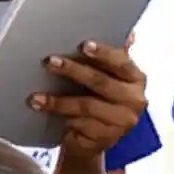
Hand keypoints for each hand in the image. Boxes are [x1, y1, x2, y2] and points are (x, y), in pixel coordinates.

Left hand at [30, 37, 147, 159]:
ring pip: (87, 106)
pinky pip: (80, 124)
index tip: (83, 45)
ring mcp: (121, 122)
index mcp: (136, 79)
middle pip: (101, 82)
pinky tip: (43, 109)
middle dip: (74, 71)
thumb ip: (114, 55)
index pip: (122, 63)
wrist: (92, 140)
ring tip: (37, 96)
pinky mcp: (105, 139)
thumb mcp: (107, 76)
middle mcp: (134, 101)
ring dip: (59, 100)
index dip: (103, 53)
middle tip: (50, 61)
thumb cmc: (99, 99)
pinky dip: (60, 116)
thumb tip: (129, 33)